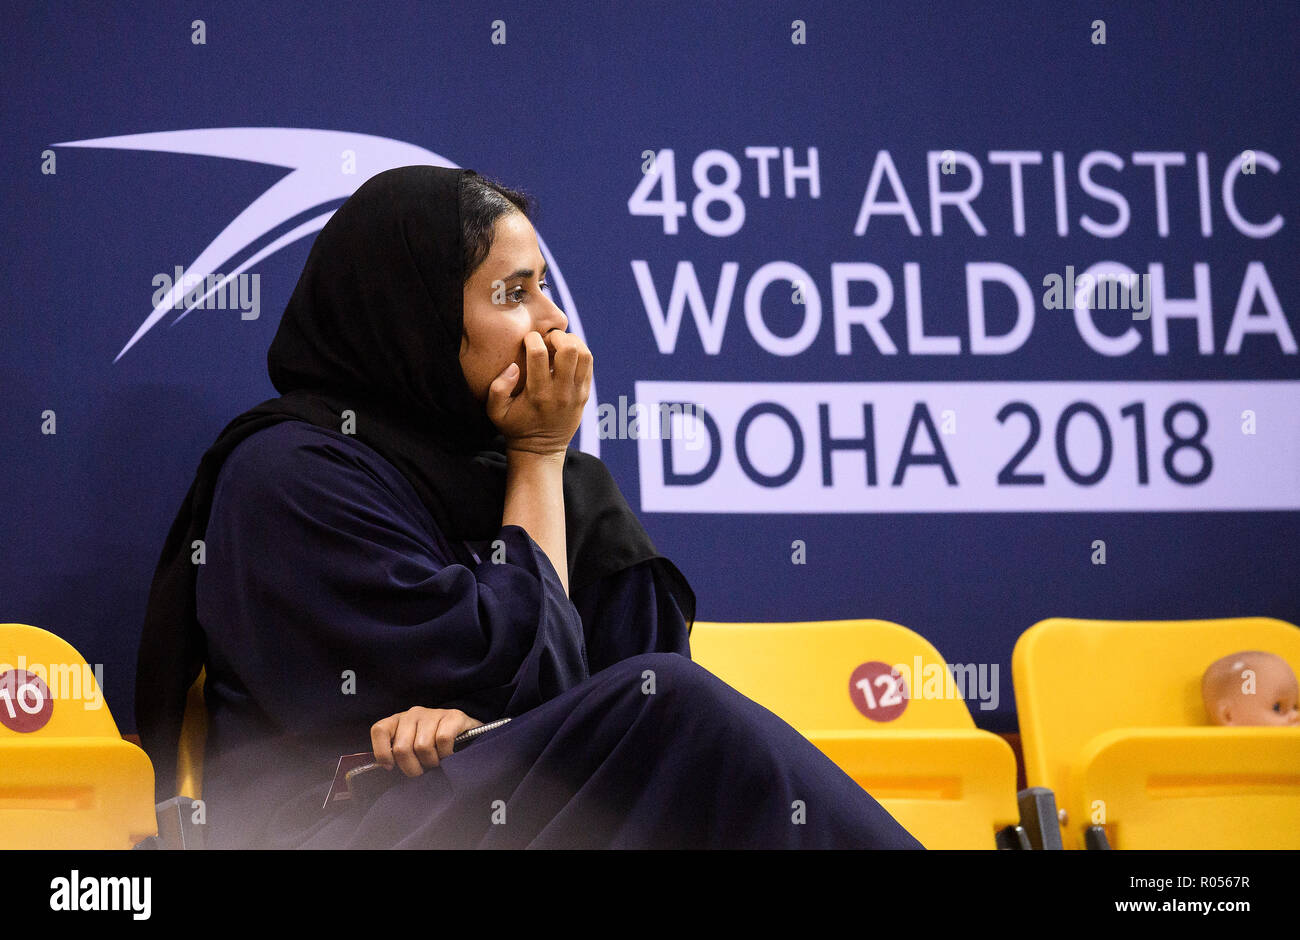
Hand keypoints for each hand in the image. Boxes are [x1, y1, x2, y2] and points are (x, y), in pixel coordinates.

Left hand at [370, 707, 484, 776]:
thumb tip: (386, 766)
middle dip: (412, 767)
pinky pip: (442, 740)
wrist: (467, 737)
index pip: (379, 730)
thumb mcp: (410, 748)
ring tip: (436, 762)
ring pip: (422, 746)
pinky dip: (445, 753)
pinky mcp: (453, 715)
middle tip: (422, 770)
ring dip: (431, 762)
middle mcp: (414, 713)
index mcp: (398, 720)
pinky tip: (448, 754)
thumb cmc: (433, 748)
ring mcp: (433, 713)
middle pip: (402, 748)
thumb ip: (396, 754)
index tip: (391, 766)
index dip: (382, 752)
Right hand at [486, 330, 591, 456]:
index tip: (528, 340)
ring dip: (572, 342)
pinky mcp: (584, 394)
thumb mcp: (495, 412)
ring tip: (558, 344)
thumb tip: (514, 366)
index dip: (532, 339)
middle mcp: (560, 392)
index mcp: (538, 394)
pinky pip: (589, 364)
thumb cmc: (515, 427)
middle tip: (547, 339)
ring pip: (584, 354)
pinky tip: (566, 355)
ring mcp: (576, 393)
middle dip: (557, 336)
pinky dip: (580, 352)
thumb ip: (498, 387)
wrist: (540, 450)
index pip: (539, 354)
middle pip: (569, 349)